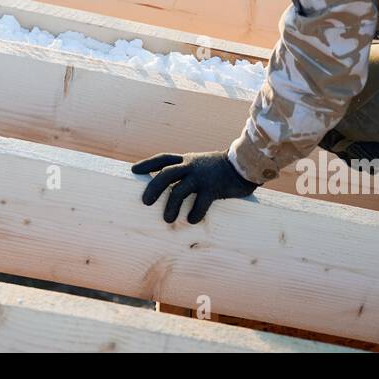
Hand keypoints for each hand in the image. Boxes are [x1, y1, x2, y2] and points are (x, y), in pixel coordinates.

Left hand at [131, 151, 260, 223]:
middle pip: (165, 174)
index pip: (163, 159)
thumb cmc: (221, 169)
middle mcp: (191, 166)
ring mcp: (202, 176)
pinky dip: (195, 213)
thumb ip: (188, 173)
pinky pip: (201, 202)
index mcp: (187, 160)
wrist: (244, 165)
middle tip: (145, 202)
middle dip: (153, 188)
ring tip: (168, 219)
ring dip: (171, 206)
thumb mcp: (201, 165)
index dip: (147, 164)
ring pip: (179, 190)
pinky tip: (192, 220)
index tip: (133, 171)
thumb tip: (171, 189)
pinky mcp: (214, 188)